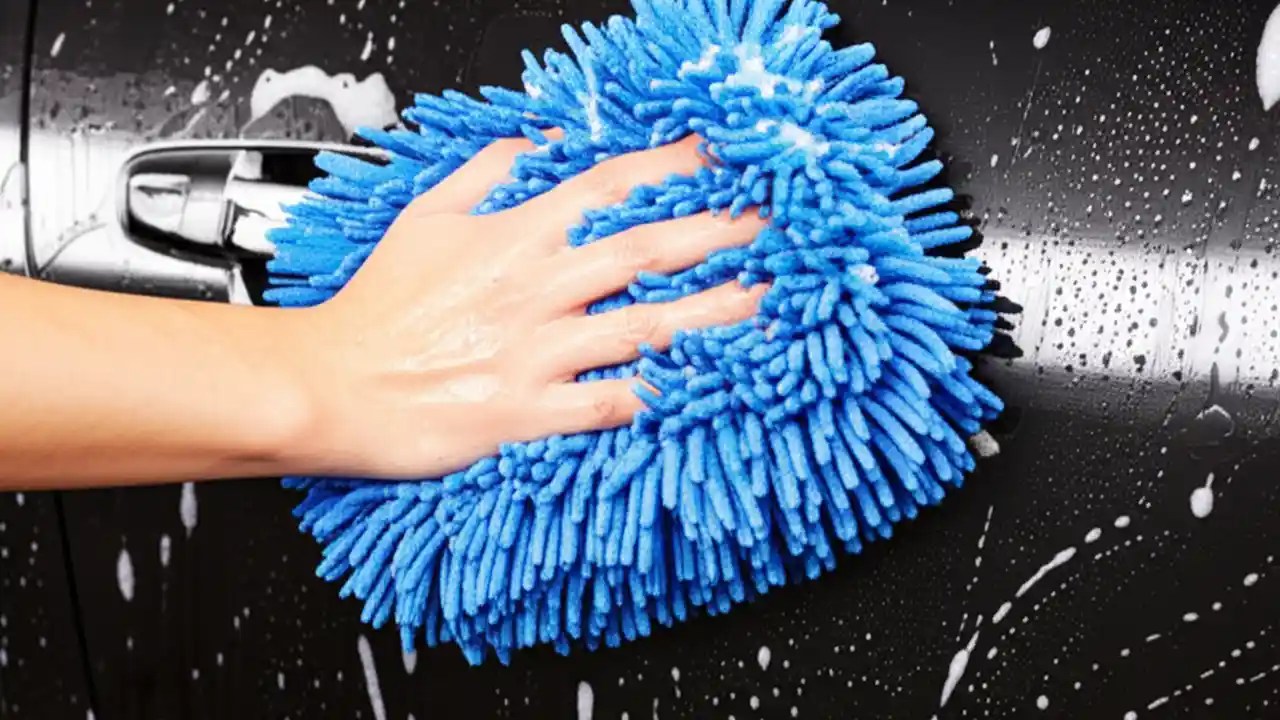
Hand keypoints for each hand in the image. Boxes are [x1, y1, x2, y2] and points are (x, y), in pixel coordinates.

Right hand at [288, 136, 765, 479]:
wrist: (331, 385)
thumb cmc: (377, 309)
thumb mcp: (425, 217)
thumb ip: (485, 172)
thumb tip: (534, 138)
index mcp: (512, 239)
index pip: (605, 188)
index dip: (667, 169)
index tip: (716, 159)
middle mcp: (535, 290)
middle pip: (642, 251)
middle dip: (714, 233)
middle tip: (768, 227)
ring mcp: (535, 352)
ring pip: (641, 325)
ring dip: (707, 314)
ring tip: (760, 303)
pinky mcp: (526, 411)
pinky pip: (605, 404)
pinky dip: (649, 397)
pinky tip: (692, 392)